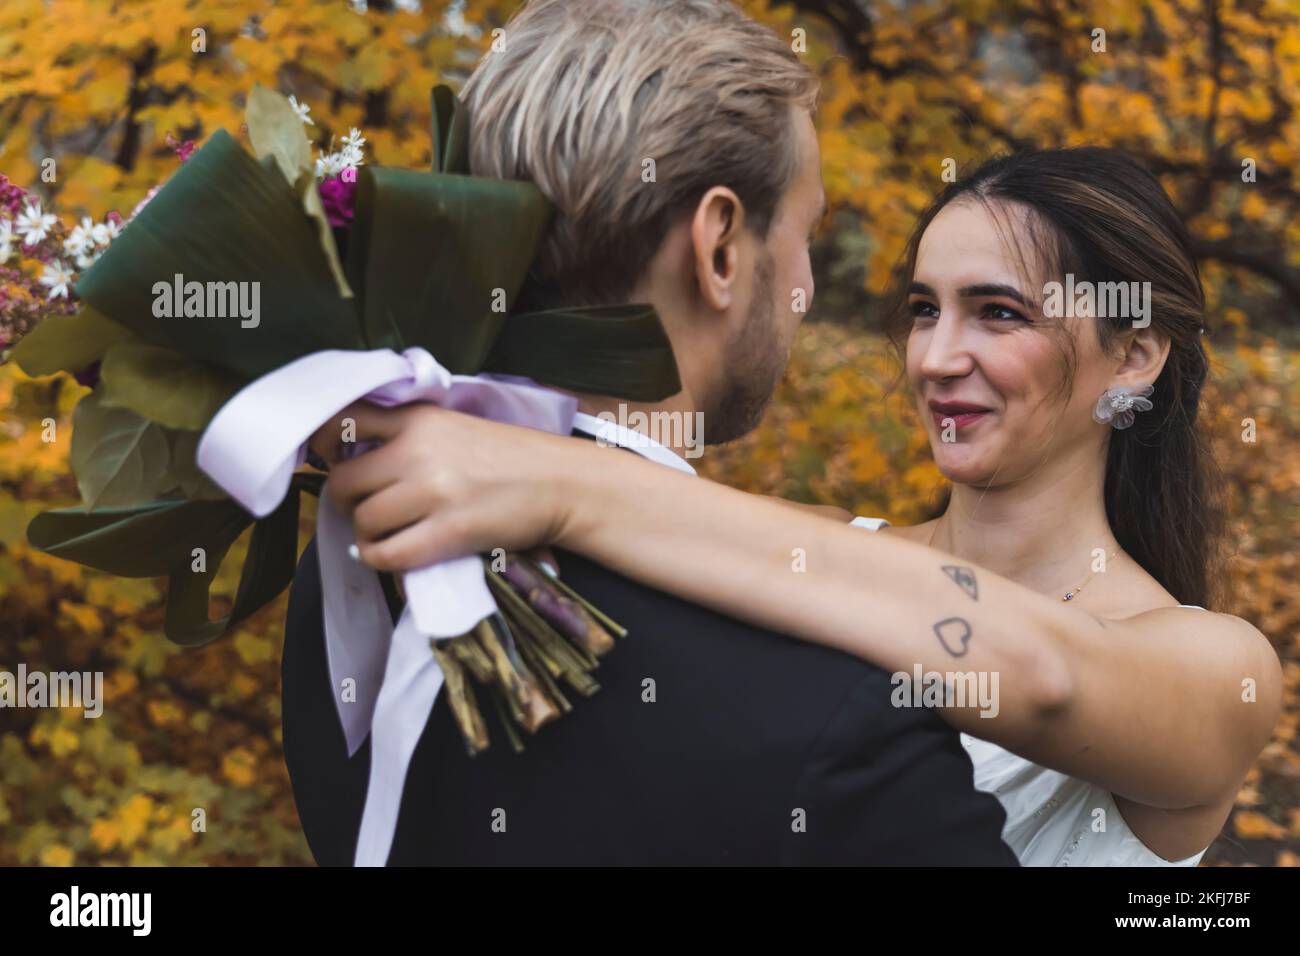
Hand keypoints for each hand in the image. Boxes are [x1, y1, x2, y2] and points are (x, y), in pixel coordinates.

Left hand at [306, 401, 584, 570]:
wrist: (563, 483)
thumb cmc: (514, 457)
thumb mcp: (456, 427)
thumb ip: (411, 437)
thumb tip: (357, 462)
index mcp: (419, 419)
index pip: (345, 421)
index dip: (324, 445)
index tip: (330, 461)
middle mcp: (418, 451)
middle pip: (344, 482)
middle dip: (346, 503)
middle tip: (363, 511)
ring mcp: (432, 492)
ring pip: (364, 522)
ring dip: (368, 536)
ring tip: (387, 537)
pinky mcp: (448, 532)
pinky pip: (389, 554)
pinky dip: (382, 561)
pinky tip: (393, 557)